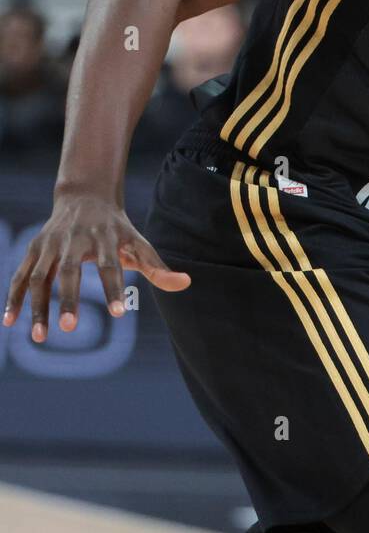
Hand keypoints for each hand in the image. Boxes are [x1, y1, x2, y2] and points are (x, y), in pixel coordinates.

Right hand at [2, 193, 190, 342]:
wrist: (86, 196)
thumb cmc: (117, 228)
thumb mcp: (139, 242)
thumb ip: (158, 267)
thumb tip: (186, 283)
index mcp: (105, 239)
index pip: (110, 266)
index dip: (114, 289)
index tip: (119, 314)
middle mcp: (75, 240)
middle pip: (69, 270)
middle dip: (69, 298)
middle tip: (71, 328)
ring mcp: (51, 244)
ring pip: (40, 276)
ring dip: (37, 306)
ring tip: (40, 337)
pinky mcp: (34, 249)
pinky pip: (21, 275)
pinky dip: (15, 298)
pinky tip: (10, 322)